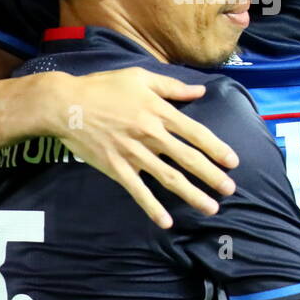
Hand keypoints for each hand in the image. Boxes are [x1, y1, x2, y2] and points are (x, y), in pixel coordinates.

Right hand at [50, 67, 240, 227]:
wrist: (67, 105)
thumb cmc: (104, 87)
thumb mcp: (140, 77)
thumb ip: (172, 86)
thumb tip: (199, 92)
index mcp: (159, 111)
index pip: (195, 133)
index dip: (216, 148)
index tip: (232, 161)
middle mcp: (151, 134)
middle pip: (188, 158)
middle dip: (212, 176)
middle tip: (230, 189)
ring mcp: (134, 153)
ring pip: (169, 177)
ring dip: (192, 194)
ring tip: (211, 208)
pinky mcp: (116, 168)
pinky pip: (138, 191)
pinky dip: (153, 207)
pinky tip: (167, 222)